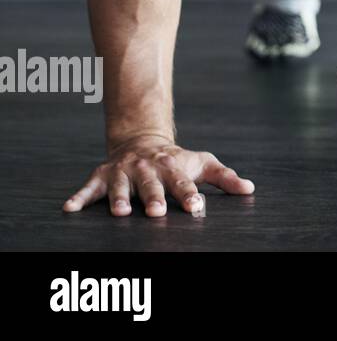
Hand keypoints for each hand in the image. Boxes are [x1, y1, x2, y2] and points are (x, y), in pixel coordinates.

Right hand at [62, 134, 254, 216]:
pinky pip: (88, 189)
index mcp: (172, 167)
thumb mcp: (201, 164)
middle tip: (157, 212)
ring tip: (120, 212)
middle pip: (151, 186)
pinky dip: (78, 198)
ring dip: (120, 199)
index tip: (196, 207)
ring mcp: (123, 172)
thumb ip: (224, 178)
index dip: (189, 195)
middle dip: (153, 198)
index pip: (182, 184)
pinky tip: (69, 209)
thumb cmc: (176, 161)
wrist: (142, 141)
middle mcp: (146, 169)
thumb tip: (250, 189)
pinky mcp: (102, 176)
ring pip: (121, 187)